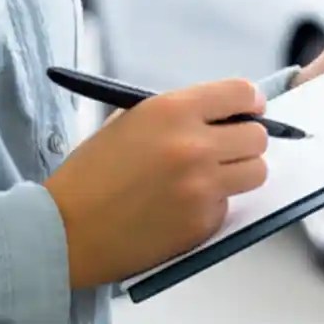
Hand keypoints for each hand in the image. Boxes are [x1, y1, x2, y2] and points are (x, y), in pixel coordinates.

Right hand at [44, 79, 269, 288]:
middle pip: (258, 136)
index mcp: (173, 111)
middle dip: (246, 139)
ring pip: (256, 172)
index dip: (250, 102)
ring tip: (212, 176)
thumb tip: (221, 114)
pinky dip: (214, 204)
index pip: (242, 93)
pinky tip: (183, 206)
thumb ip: (177, 114)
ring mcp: (202, 187)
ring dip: (240, 172)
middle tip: (229, 147)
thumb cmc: (92, 173)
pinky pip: (229, 205)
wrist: (65, 230)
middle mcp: (194, 146)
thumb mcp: (129, 121)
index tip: (249, 109)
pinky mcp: (203, 222)